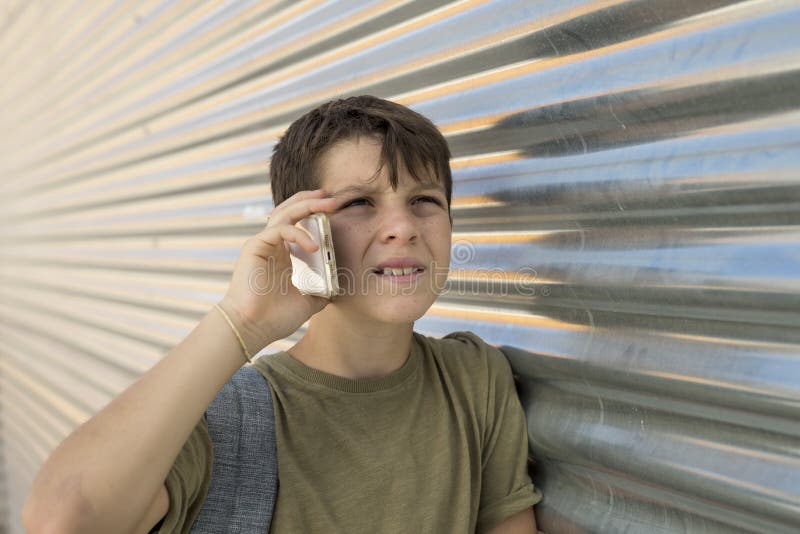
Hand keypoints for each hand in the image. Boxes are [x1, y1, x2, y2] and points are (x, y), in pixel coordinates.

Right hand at [217, 189, 338, 352]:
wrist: (253, 328)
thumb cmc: (275, 318)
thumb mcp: (308, 302)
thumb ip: (320, 291)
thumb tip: (336, 287)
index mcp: (282, 255)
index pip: (297, 225)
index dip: (313, 214)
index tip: (332, 210)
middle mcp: (272, 246)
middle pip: (290, 212)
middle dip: (311, 202)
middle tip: (332, 198)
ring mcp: (263, 245)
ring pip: (284, 214)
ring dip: (306, 205)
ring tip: (327, 203)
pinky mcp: (255, 247)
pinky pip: (279, 230)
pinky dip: (298, 233)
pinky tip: (313, 245)